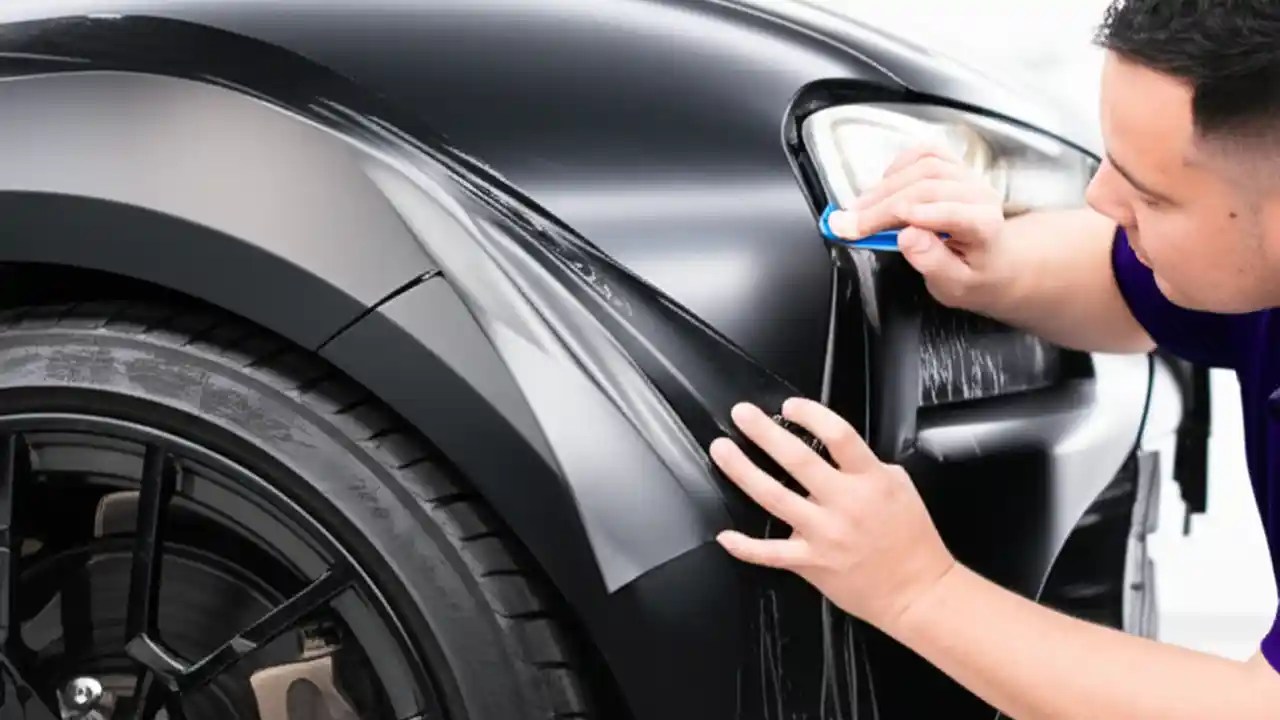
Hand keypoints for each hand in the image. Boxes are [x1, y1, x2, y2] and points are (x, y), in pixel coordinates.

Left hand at [710, 398, 956, 632]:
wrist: (918, 592)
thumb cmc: (912, 539)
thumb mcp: (899, 486)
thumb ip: (866, 465)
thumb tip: (835, 447)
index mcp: (870, 480)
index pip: (837, 435)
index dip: (810, 414)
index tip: (790, 407)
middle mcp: (844, 504)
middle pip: (796, 459)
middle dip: (763, 432)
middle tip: (741, 414)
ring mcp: (824, 534)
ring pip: (773, 497)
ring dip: (742, 471)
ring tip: (722, 451)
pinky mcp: (811, 563)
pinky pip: (770, 554)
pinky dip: (744, 546)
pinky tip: (725, 535)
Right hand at [826, 143, 1016, 314]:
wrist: (994, 261)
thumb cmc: (972, 276)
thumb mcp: (954, 286)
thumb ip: (933, 263)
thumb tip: (907, 237)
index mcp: (986, 226)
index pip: (951, 214)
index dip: (911, 215)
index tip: (871, 227)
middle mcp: (980, 194)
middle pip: (929, 187)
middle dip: (881, 206)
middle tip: (846, 224)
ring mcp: (967, 176)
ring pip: (924, 167)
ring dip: (884, 187)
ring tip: (857, 208)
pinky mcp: (954, 166)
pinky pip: (925, 153)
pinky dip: (898, 166)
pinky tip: (881, 186)